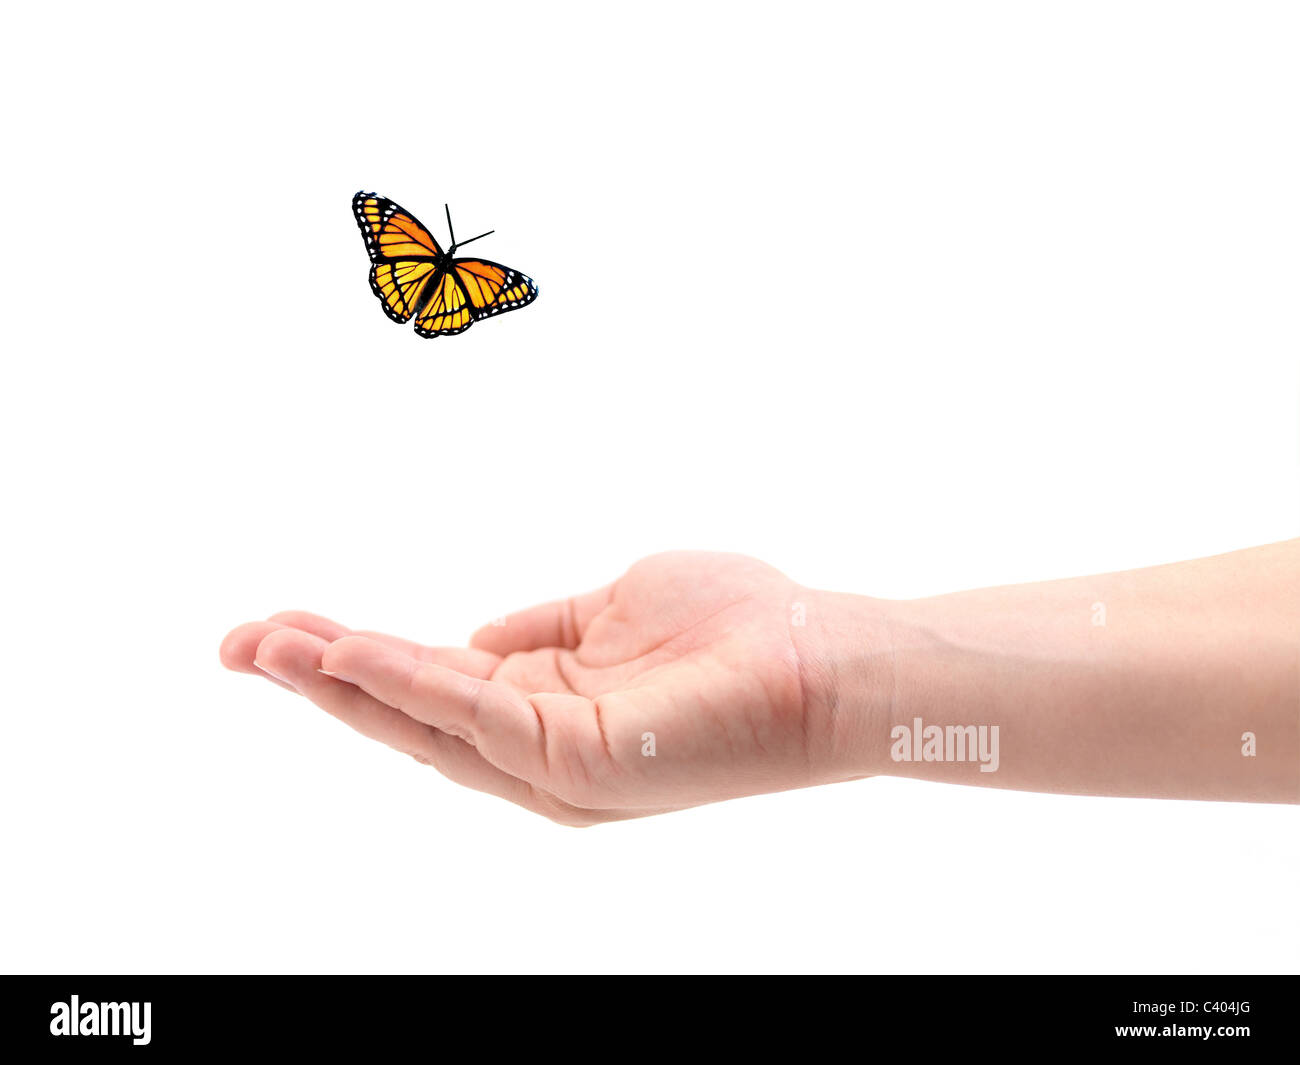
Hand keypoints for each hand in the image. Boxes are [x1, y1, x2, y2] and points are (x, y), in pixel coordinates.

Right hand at [219, 552, 875, 824]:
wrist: (824, 660)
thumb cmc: (737, 629)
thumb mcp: (612, 611)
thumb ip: (540, 630)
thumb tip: (473, 634)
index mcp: (548, 713)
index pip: (434, 687)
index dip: (358, 659)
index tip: (288, 625)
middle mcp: (542, 750)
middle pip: (410, 718)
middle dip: (321, 680)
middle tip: (237, 644)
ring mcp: (558, 765)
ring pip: (425, 726)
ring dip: (341, 683)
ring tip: (265, 646)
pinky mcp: (581, 762)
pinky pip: (475, 715)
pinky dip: (407, 680)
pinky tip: (349, 649)